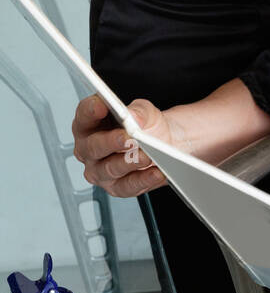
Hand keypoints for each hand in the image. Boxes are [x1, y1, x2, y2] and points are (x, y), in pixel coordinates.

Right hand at [71, 93, 189, 197]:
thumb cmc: (144, 126)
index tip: (101, 104)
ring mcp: (100, 171)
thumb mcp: (144, 111)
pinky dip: (143, 180)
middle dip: (111, 142)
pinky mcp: (117, 188)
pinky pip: (128, 186)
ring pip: (111, 169)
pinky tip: (156, 172)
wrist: (162, 145)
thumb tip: (134, 117)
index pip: (83, 117)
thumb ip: (138, 111)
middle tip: (128, 138)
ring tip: (146, 155)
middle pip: (93, 147)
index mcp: (89, 127)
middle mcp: (89, 151)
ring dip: (130, 162)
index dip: (90, 110)